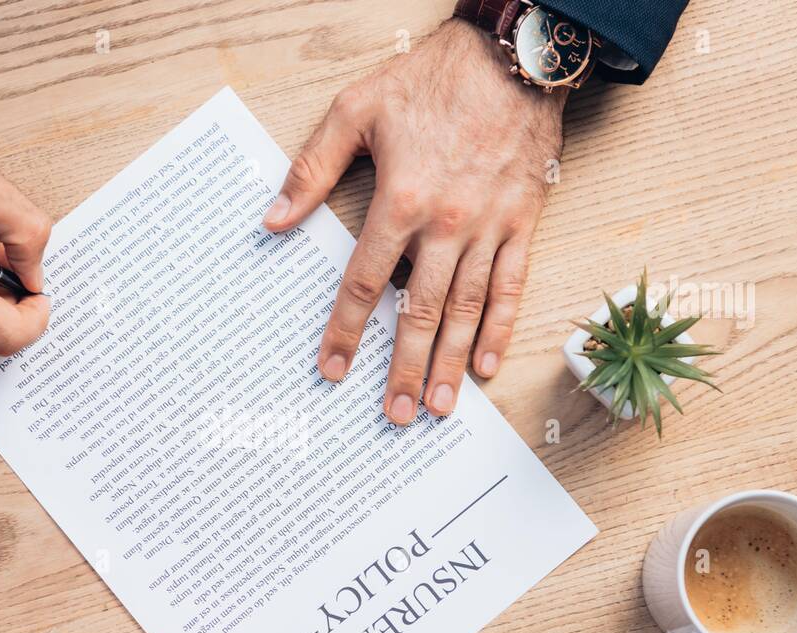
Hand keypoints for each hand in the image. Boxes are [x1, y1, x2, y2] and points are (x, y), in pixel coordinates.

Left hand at [264, 20, 565, 423]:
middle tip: (395, 415)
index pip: (365, 283)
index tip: (332, 371)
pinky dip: (500, 327)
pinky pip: (512, 284)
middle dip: (404, 368)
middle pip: (419, 310)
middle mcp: (446, 223)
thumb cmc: (430, 79)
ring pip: (467, 307)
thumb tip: (273, 221)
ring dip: (451, 362)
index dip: (345, 331)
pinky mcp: (523, 221)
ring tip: (439, 407)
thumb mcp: (357, 110)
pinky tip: (487, 364)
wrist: (510, 53)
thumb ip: (312, 168)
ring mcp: (489, 226)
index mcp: (401, 200)